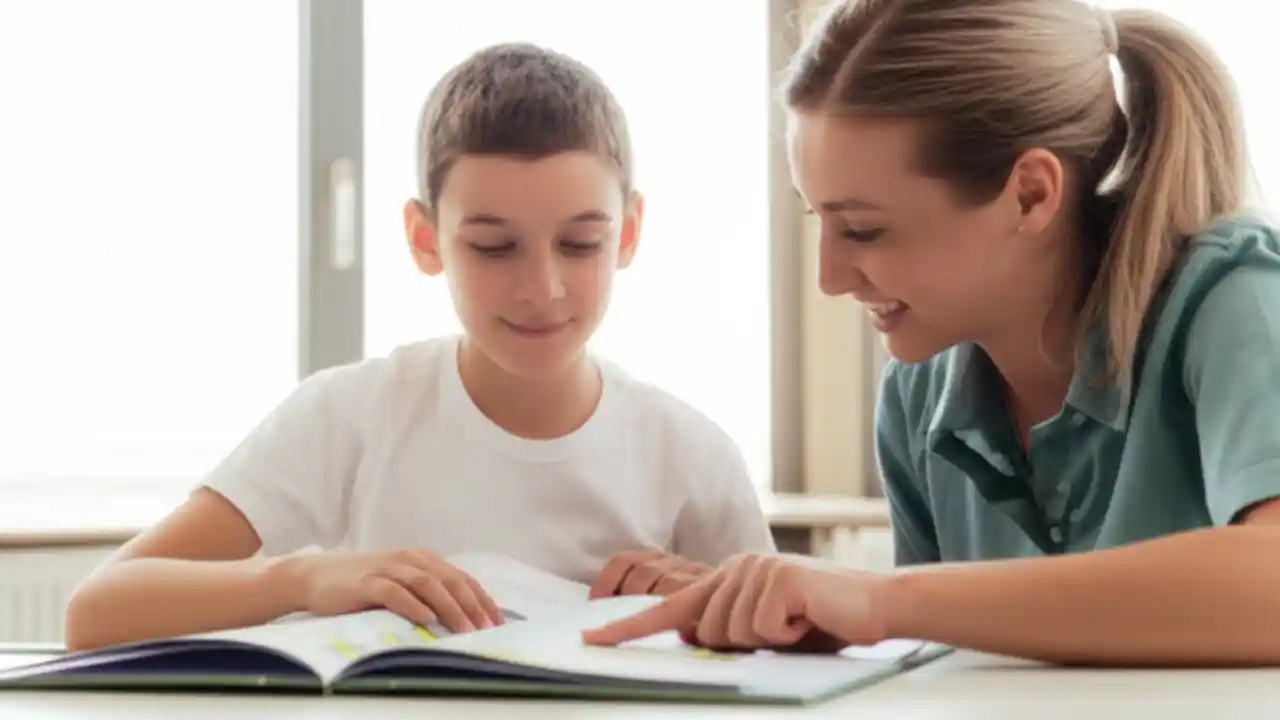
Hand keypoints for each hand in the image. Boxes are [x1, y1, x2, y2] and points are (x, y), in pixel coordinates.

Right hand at [290, 549, 503, 632]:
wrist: (316, 576)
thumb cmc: (363, 585)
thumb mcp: (401, 584)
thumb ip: (427, 592)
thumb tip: (463, 616)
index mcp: (422, 559)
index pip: (461, 578)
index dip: (482, 599)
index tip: (498, 621)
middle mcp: (409, 559)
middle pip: (449, 580)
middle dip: (472, 605)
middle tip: (486, 629)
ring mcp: (387, 568)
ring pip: (426, 584)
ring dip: (448, 607)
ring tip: (464, 628)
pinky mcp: (365, 583)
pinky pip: (394, 592)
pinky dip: (413, 605)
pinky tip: (427, 619)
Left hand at [581, 553, 890, 651]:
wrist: (877, 606)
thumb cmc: (821, 623)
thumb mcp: (766, 631)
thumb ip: (728, 631)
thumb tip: (694, 637)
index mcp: (728, 578)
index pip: (670, 608)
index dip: (630, 629)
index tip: (591, 643)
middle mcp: (736, 566)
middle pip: (706, 631)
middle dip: (743, 645)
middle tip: (786, 632)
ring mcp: (756, 568)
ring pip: (731, 633)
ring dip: (769, 640)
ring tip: (799, 623)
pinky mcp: (779, 578)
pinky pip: (762, 629)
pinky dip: (788, 634)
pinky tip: (809, 618)